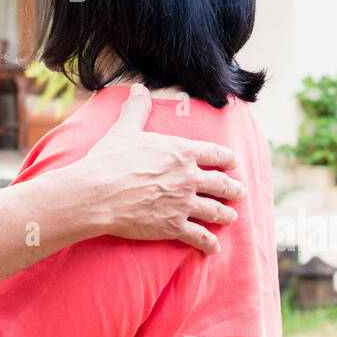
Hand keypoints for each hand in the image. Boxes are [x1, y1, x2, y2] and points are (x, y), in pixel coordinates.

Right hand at [75, 84, 243, 253]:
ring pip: (216, 210)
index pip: (216, 153)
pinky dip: (209, 243)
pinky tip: (214, 247)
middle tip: (239, 192)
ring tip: (231, 217)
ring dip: (226, 214)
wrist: (97, 193)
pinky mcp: (174, 226)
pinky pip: (199, 236)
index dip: (227, 159)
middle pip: (222, 183)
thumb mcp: (125, 129)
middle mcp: (189, 177)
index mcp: (182, 151)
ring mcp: (184, 203)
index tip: (233, 163)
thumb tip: (138, 88)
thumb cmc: (110, 159)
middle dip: (233, 188)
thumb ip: (137, 109)